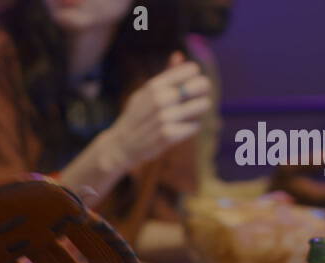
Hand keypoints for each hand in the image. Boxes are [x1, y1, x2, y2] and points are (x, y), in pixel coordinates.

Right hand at [99, 52, 211, 171]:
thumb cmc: (137, 116)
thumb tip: (179, 55)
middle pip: (201, 85)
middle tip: (197, 98)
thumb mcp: (145, 93)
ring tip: (190, 113)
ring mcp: (164, 118)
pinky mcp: (168, 135)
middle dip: (202, 91)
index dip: (195, 76)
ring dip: (199, 109)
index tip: (190, 84)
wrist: (122, 146)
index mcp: (154, 85)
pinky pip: (196, 125)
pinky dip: (191, 127)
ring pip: (203, 105)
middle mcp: (159, 99)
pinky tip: (182, 128)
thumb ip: (165, 76)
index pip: (191, 69)